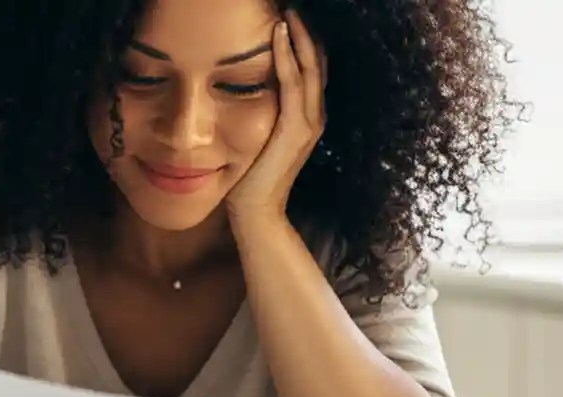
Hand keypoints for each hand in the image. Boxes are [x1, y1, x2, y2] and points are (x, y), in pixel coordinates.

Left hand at [226, 10, 325, 224]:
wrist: (256, 211)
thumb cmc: (251, 178)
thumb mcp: (260, 137)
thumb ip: (264, 114)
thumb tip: (245, 89)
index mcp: (308, 117)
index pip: (312, 70)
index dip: (305, 42)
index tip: (290, 18)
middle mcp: (315, 116)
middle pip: (317, 62)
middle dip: (306, 32)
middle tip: (293, 6)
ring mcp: (308, 123)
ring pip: (309, 67)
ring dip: (299, 36)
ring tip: (288, 11)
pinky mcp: (295, 129)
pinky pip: (292, 83)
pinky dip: (287, 55)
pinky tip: (278, 34)